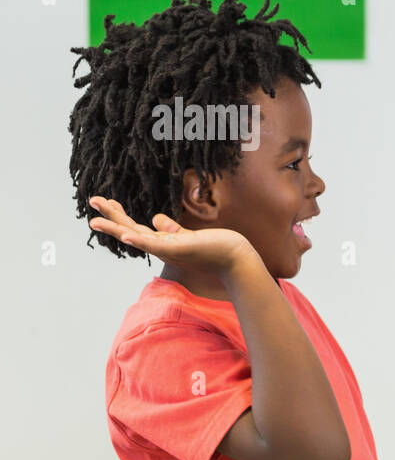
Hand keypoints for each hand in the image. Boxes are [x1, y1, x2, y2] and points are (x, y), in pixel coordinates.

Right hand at [88, 196, 255, 277]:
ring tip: (94, 220)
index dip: (121, 216)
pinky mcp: (179, 250)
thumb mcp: (188, 235)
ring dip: (115, 228)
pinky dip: (140, 241)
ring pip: (136, 238)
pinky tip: (126, 235)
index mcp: (164, 242)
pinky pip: (156, 246)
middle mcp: (162, 248)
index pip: (136, 228)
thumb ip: (172, 229)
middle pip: (130, 231)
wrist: (235, 259)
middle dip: (111, 217)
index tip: (108, 202)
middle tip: (92, 201)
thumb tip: (156, 219)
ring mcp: (169, 250)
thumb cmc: (216, 247)